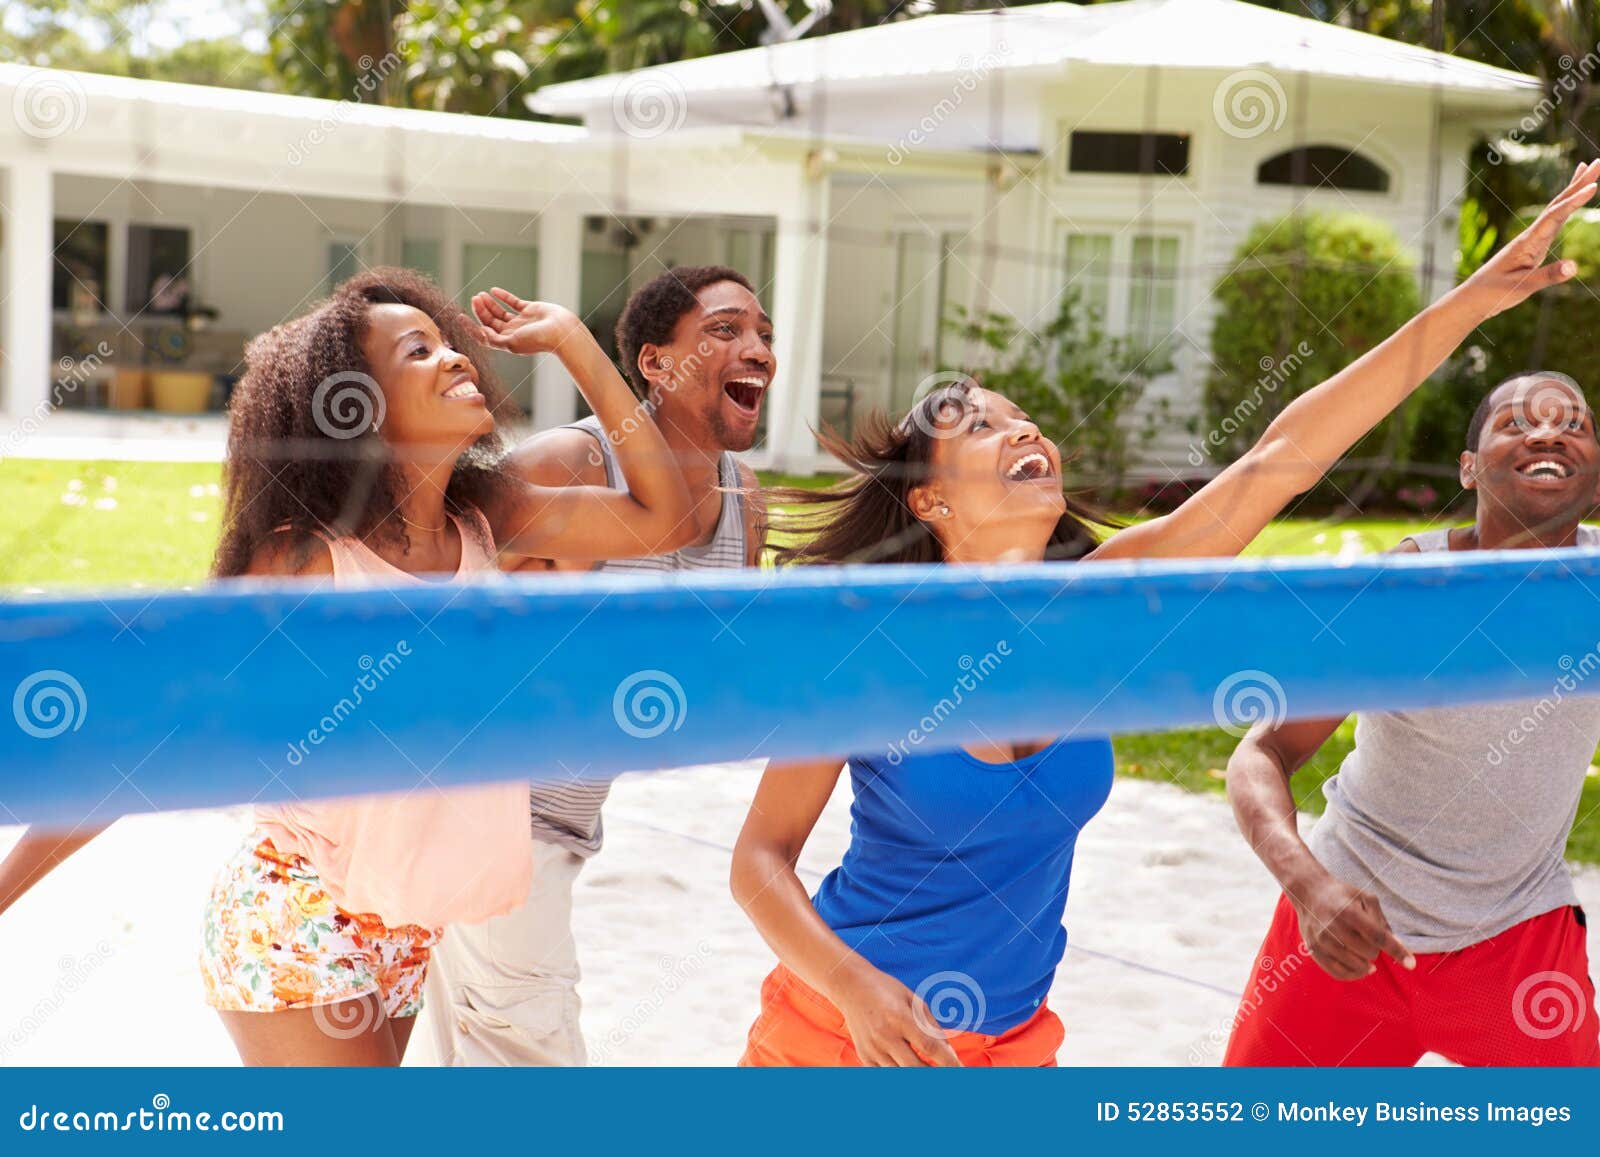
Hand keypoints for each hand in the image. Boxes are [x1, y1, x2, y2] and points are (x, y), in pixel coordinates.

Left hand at [471, 288, 581, 355]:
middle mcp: (513, 332)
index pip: (484, 336)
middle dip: (481, 311)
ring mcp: (521, 321)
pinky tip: (494, 291)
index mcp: (507, 343)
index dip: (471, 327)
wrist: (561, 331)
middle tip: (474, 299)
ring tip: (480, 295)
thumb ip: (494, 339)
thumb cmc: (538, 340)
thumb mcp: (511, 343)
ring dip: (489, 304)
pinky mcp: (529, 310)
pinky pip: (512, 302)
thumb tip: (480, 331)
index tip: (460, 317)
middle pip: (490, 321)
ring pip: (499, 312)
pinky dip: (503, 296)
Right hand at [830, 964, 962, 1066]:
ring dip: (919, 1077)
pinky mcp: (865, 1056)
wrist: (851, 987)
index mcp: (900, 1018)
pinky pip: (887, 1075)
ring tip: (931, 1074)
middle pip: (916, 1069)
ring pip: (901, 1076)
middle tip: (951, 1081)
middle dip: (936, 1078)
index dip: (949, 1063)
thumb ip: (931, 1026)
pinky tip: (909, 1068)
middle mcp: (885, 1036)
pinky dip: (901, 1074)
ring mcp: (873, 1048)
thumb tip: (948, 1052)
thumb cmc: (887, 990)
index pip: (930, 1048)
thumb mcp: (914, 1000)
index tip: (962, 1071)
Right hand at [1288, 871, 1414, 980]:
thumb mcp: (1365, 898)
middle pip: (1369, 953)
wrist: (1308, 892)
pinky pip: (1339, 973)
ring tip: (1364, 952)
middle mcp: (1333, 927)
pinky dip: (1354, 974)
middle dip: (1375, 949)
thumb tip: (1398, 945)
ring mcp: (1322, 940)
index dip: (1396, 950)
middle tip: (1368, 940)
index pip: (1377, 936)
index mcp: (1348, 911)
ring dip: (1366, 962)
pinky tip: (1361, 969)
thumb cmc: (1343, 896)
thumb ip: (1382, 921)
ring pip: (1356, 966)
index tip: (1411, 964)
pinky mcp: (1314, 950)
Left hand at [1462, 159, 1599, 316]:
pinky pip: (1552, 222)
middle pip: (1557, 204)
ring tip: (1586, 170)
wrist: (1472, 299)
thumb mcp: (1522, 287)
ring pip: (1555, 210)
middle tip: (1597, 162)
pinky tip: (1568, 205)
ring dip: (1572, 191)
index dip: (1574, 201)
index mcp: (1527, 243)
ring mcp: (1532, 241)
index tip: (1593, 185)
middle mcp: (1530, 236)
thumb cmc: (1492, 294)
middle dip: (1577, 184)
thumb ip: (1548, 276)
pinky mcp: (1532, 248)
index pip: (1554, 216)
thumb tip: (1574, 266)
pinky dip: (1564, 209)